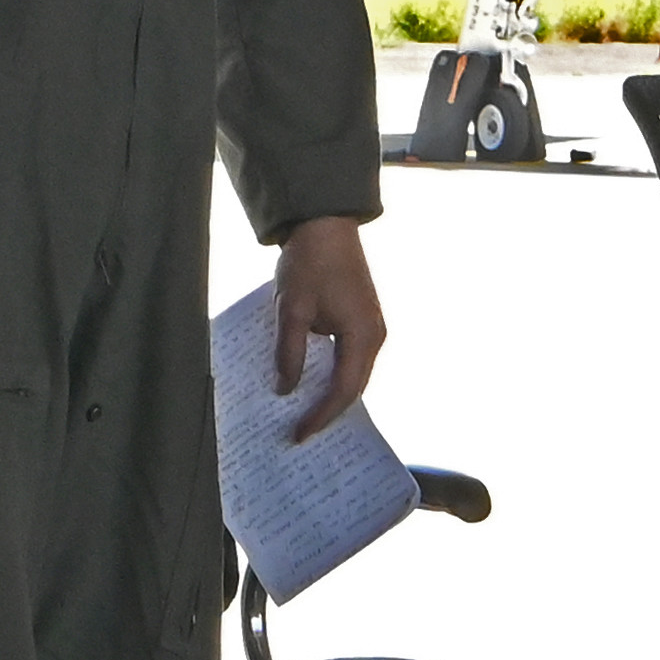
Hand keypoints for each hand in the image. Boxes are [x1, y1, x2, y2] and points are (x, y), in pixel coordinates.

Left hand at [268, 216, 385, 441]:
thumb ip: (290, 353)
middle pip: (353, 387)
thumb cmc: (310, 263)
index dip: (321, 415)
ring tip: (304, 413)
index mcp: (362, 335)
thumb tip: (286, 389)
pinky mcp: (362, 320)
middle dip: (328, 412)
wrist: (326, 225)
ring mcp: (371, 328)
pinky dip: (332, 375)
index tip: (300, 434)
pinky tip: (311, 383)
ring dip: (331, 395)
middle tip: (300, 432)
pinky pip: (350, 358)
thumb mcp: (291, 309)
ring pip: (353, 374)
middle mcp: (374, 336)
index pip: (342, 390)